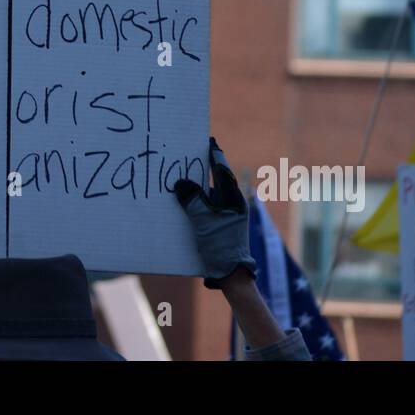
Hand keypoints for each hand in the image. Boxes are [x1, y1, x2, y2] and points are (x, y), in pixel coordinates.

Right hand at [173, 138, 255, 288]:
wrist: (231, 274)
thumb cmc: (220, 245)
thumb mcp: (203, 220)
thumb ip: (192, 198)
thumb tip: (181, 182)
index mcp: (233, 198)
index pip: (222, 170)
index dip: (214, 154)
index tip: (208, 140)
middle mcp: (232, 204)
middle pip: (215, 180)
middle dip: (202, 169)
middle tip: (188, 155)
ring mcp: (226, 215)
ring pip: (209, 195)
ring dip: (196, 188)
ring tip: (181, 178)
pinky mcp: (219, 226)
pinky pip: (206, 208)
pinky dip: (195, 202)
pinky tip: (182, 203)